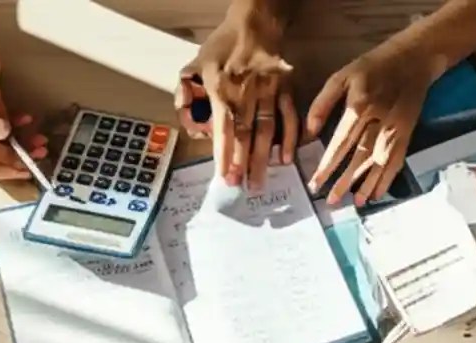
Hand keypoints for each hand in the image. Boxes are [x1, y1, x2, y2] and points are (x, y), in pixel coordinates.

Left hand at [175, 2, 297, 189]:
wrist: (255, 22)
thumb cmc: (223, 47)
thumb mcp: (196, 63)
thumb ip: (185, 90)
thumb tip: (185, 115)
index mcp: (222, 87)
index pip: (223, 126)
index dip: (224, 153)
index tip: (224, 176)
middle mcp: (247, 92)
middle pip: (246, 133)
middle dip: (243, 163)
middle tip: (241, 188)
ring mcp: (270, 91)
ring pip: (267, 130)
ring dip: (263, 159)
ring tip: (259, 183)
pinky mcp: (287, 88)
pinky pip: (290, 117)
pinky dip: (290, 139)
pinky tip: (285, 160)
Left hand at [306, 34, 444, 206]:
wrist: (414, 58)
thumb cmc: (372, 66)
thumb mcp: (342, 76)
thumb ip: (323, 103)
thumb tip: (310, 133)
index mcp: (360, 104)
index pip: (341, 142)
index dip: (327, 165)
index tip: (315, 184)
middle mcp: (379, 119)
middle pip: (360, 156)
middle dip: (344, 181)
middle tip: (330, 201)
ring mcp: (396, 128)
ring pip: (379, 162)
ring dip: (367, 184)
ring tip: (354, 202)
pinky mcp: (408, 133)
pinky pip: (397, 160)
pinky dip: (387, 178)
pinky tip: (377, 193)